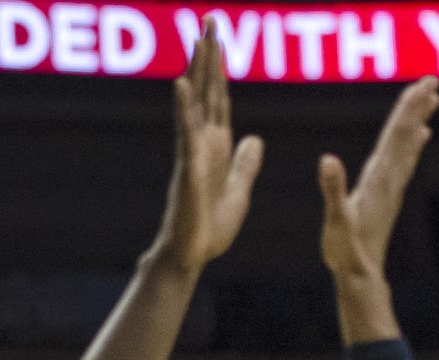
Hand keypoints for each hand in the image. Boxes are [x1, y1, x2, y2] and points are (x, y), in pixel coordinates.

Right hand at [148, 21, 263, 275]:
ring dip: (198, 70)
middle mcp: (201, 144)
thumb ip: (245, 165)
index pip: (219, 101)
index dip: (221, 71)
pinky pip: (186, 133)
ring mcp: (192, 154)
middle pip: (207, 92)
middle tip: (210, 20)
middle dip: (209, 56)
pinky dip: (184, 108)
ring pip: (195, 103)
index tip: (220, 40)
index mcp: (216, 149)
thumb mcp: (239, 192)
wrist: (193, 256)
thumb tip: (255, 140)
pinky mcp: (188, 169)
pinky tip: (182, 83)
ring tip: (199, 37)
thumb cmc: (210, 230)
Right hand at [319, 76, 438, 283]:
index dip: (408, 108)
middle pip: (405, 134)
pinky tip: (421, 136)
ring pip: (408, 146)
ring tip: (433, 99)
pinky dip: (413, 144)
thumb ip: (333, 189)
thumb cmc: (347, 251)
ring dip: (419, 120)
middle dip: (417, 105)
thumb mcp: (336, 219)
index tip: (422, 84)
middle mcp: (389, 179)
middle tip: (432, 78)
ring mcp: (391, 188)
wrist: (361, 276)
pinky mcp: (388, 196)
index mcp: (378, 178)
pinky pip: (404, 162)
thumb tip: (327, 160)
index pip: (396, 135)